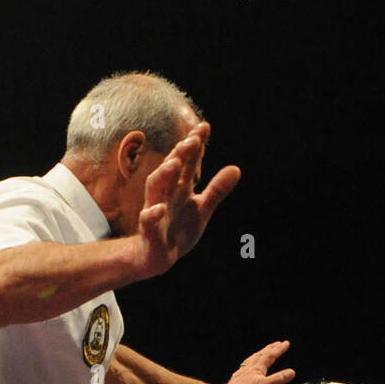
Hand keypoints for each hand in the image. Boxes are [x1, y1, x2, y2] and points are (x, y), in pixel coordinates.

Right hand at [136, 123, 240, 276]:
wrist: (158, 257)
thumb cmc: (178, 229)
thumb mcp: (202, 208)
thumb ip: (217, 189)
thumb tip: (236, 168)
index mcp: (179, 187)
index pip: (187, 161)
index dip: (195, 145)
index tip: (204, 127)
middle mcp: (165, 194)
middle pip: (170, 168)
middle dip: (180, 153)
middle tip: (192, 140)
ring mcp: (155, 209)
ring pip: (155, 187)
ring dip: (164, 174)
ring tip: (175, 163)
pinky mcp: (149, 230)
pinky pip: (148, 220)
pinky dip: (153, 214)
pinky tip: (161, 208)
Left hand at [217, 341, 295, 383]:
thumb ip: (278, 379)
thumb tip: (291, 373)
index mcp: (257, 368)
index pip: (270, 356)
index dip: (279, 349)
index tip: (285, 343)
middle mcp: (250, 368)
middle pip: (261, 354)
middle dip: (271, 348)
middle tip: (277, 343)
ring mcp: (243, 373)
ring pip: (253, 359)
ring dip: (260, 354)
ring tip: (264, 352)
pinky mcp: (238, 380)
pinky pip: (246, 367)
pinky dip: (251, 364)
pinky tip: (248, 367)